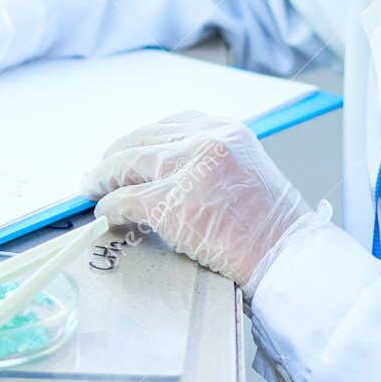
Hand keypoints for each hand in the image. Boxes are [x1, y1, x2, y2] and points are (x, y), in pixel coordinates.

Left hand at [82, 112, 325, 293]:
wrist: (287, 257)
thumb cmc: (271, 226)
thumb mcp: (245, 171)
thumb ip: (208, 161)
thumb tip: (161, 170)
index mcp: (226, 129)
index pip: (170, 124)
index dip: (141, 140)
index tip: (125, 151)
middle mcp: (206, 140)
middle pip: (142, 140)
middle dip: (114, 157)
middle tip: (98, 172)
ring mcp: (188, 171)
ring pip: (126, 165)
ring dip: (103, 179)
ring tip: (93, 189)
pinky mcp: (171, 204)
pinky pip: (125, 200)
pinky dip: (110, 208)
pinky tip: (107, 215)